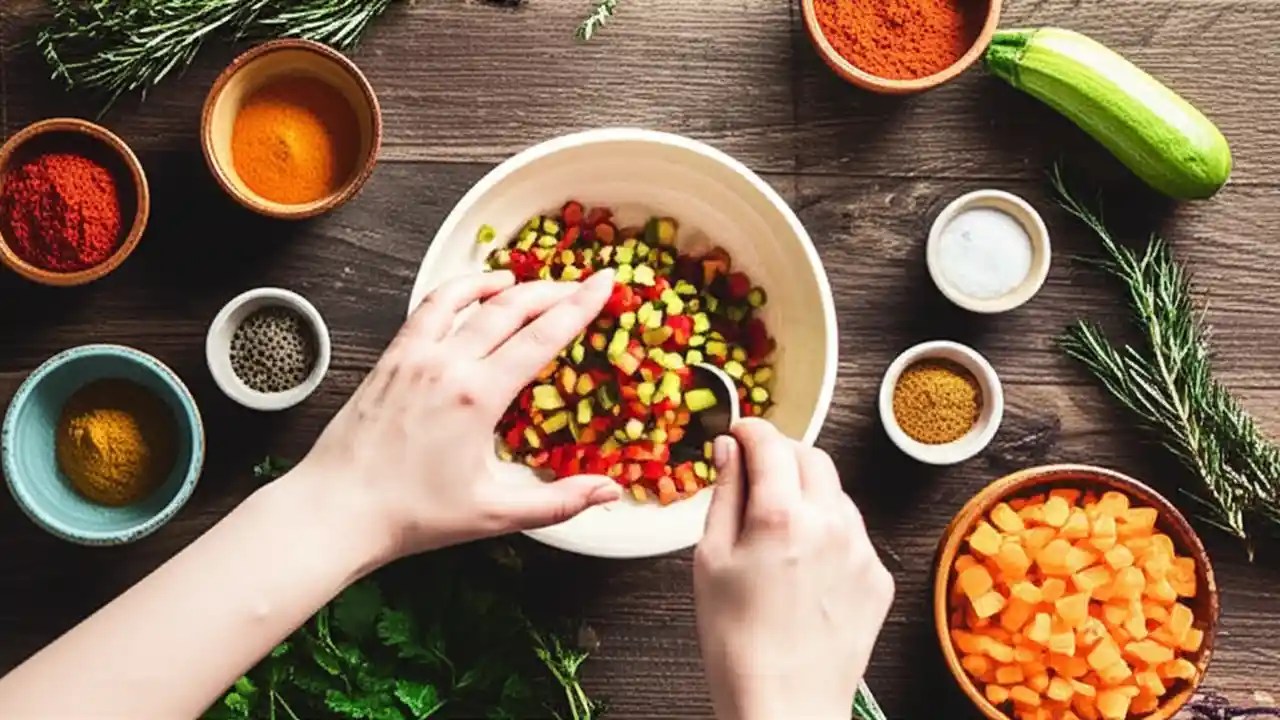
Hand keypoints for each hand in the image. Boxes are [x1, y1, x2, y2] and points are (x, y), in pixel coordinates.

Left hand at [293, 269, 621, 564]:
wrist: (337, 510)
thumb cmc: (412, 515)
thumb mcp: (494, 514)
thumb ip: (559, 501)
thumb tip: (610, 490)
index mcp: (479, 397)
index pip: (542, 336)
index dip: (580, 306)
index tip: (605, 283)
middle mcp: (447, 365)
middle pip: (511, 308)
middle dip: (553, 291)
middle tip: (581, 284)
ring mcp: (415, 357)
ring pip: (467, 300)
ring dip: (504, 284)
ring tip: (528, 282)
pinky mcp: (391, 359)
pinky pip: (428, 309)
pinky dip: (456, 291)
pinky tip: (470, 292)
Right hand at [693, 419, 894, 719]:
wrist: (784, 705)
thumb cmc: (736, 642)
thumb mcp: (711, 560)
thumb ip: (724, 496)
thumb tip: (730, 452)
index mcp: (781, 514)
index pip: (770, 442)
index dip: (750, 430)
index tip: (738, 434)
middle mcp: (830, 523)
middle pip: (811, 457)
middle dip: (782, 455)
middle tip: (756, 473)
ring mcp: (861, 550)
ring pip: (837, 493)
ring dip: (808, 492)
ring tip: (779, 528)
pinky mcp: (878, 578)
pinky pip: (853, 534)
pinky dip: (829, 531)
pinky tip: (804, 564)